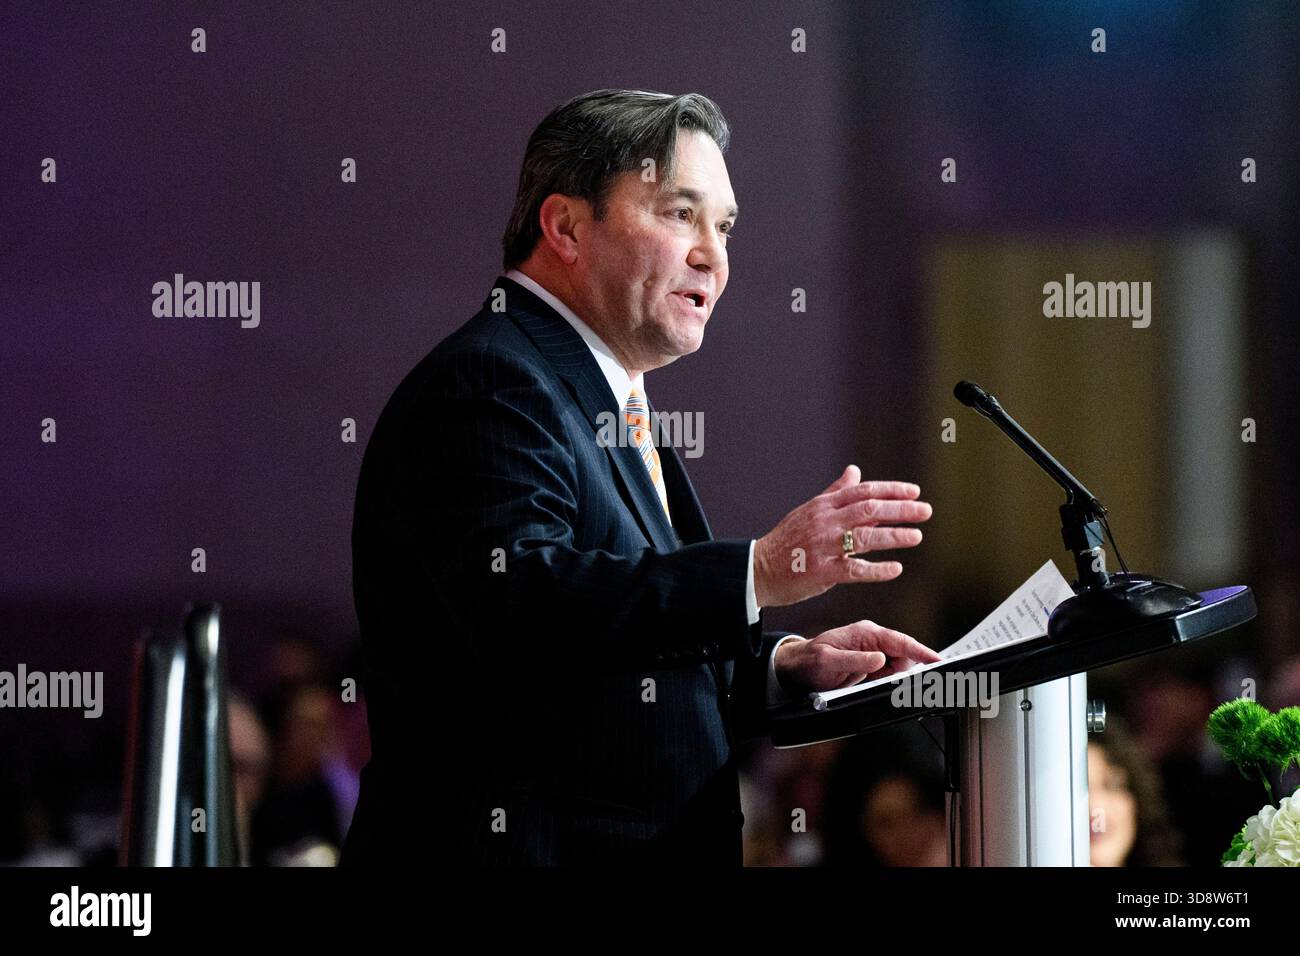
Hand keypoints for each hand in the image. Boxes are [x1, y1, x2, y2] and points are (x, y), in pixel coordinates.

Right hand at [753, 464, 931, 607]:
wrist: (759, 568)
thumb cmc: (787, 540)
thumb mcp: (809, 510)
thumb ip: (835, 492)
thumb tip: (855, 471)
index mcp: (824, 505)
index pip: (863, 491)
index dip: (891, 490)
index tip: (915, 492)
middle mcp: (825, 522)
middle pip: (869, 510)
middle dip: (900, 510)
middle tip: (925, 511)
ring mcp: (824, 546)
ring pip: (865, 537)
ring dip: (894, 536)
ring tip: (916, 536)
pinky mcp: (823, 571)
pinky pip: (855, 570)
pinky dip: (877, 570)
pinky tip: (896, 569)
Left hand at [775, 620, 943, 692]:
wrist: (797, 667)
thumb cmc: (809, 660)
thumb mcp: (828, 661)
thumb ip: (855, 660)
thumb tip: (881, 659)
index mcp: (865, 633)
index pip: (900, 641)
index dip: (921, 652)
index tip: (938, 661)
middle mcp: (872, 640)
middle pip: (905, 654)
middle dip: (911, 669)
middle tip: (911, 684)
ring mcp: (872, 653)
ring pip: (899, 666)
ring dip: (899, 678)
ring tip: (885, 686)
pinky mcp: (870, 666)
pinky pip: (889, 674)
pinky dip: (891, 681)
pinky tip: (882, 686)